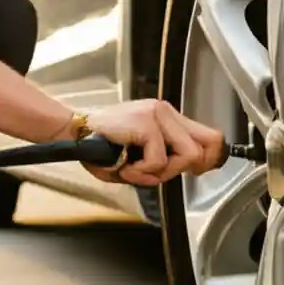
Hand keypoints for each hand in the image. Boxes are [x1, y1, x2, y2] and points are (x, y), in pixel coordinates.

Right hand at [79, 99, 226, 186]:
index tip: (197, 171)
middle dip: (181, 169)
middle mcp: (165, 112)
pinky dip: (142, 172)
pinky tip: (125, 166)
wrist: (74, 135)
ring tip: (136, 168)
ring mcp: (157, 114)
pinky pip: (160, 161)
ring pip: (187, 156)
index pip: (209, 135)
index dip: (209, 158)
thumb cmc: (103, 147)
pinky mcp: (146, 122)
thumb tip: (192, 167)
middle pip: (206, 146)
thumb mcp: (142, 153)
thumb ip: (167, 158)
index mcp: (167, 118)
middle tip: (154, 172)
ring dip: (161, 173)